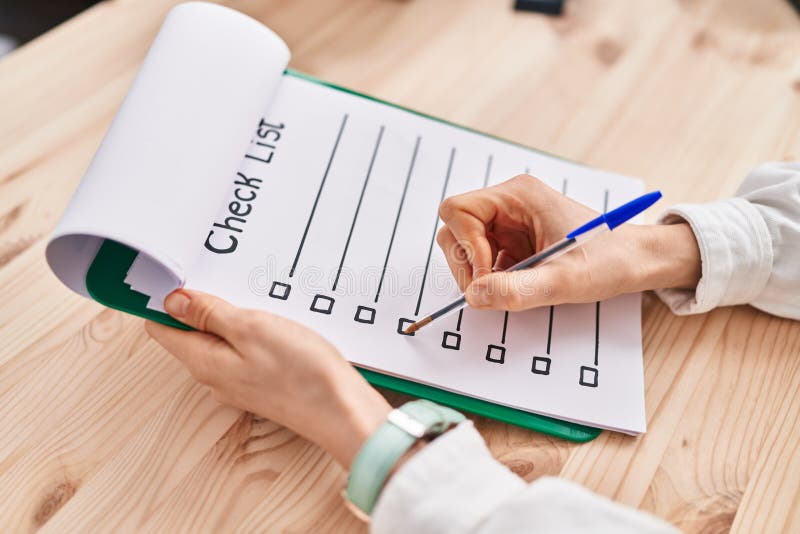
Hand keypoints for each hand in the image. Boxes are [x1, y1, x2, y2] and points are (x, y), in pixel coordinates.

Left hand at [145, 290, 390, 467]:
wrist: (341, 411)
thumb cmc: (300, 372)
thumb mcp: (250, 328)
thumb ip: (208, 315)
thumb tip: (172, 301)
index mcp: (202, 361)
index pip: (162, 328)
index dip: (166, 300)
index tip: (182, 275)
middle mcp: (214, 376)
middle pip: (191, 334)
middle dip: (203, 306)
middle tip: (227, 283)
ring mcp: (238, 382)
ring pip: (220, 341)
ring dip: (232, 319)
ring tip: (256, 301)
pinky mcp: (261, 383)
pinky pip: (243, 352)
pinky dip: (252, 333)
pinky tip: (274, 323)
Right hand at [437, 174, 700, 309]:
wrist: (636, 262)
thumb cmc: (609, 260)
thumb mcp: (564, 280)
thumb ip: (517, 290)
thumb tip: (474, 296)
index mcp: (518, 195)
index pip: (458, 210)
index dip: (466, 246)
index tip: (489, 274)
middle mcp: (508, 204)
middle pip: (455, 228)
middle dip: (467, 263)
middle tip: (491, 289)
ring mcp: (508, 223)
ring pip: (464, 246)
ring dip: (476, 273)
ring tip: (507, 288)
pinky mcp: (512, 242)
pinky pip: (482, 260)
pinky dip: (489, 279)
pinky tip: (516, 286)